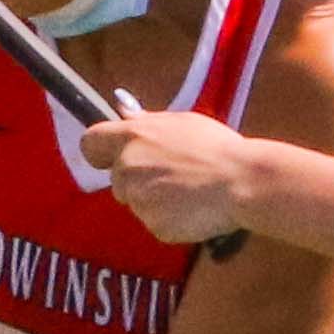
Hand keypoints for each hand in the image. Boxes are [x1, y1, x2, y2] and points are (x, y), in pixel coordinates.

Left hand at [89, 105, 264, 247]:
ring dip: (155, 200)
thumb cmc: (217, 147)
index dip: (99, 151)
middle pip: (117, 179)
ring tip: (190, 190)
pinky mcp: (153, 225)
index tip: (109, 156)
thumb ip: (147, 121)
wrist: (242, 180)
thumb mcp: (182, 122)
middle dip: (137, 180)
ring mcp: (139, 199)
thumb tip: (122, 108)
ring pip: (137, 202)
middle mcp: (128, 167)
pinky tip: (194, 208)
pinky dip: (170, 219)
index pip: (91, 142)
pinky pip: (155, 223)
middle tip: (174, 175)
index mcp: (134, 136)